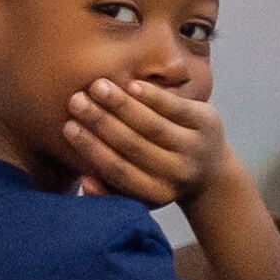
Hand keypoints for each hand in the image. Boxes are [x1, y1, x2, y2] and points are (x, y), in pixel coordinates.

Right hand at [62, 76, 224, 208]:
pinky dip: (151, 96)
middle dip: (100, 121)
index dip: (91, 148)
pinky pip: (174, 107)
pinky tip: (130, 85)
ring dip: (121, 104)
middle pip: (133, 145)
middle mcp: (177, 173)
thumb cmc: (160, 178)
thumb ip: (109, 191)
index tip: (68, 127)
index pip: (117, 170)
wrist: (212, 171)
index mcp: (156, 194)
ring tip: (97, 86)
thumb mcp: (137, 195)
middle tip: (76, 101)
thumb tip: (85, 180)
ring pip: (152, 124)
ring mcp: (194, 147)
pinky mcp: (206, 123)